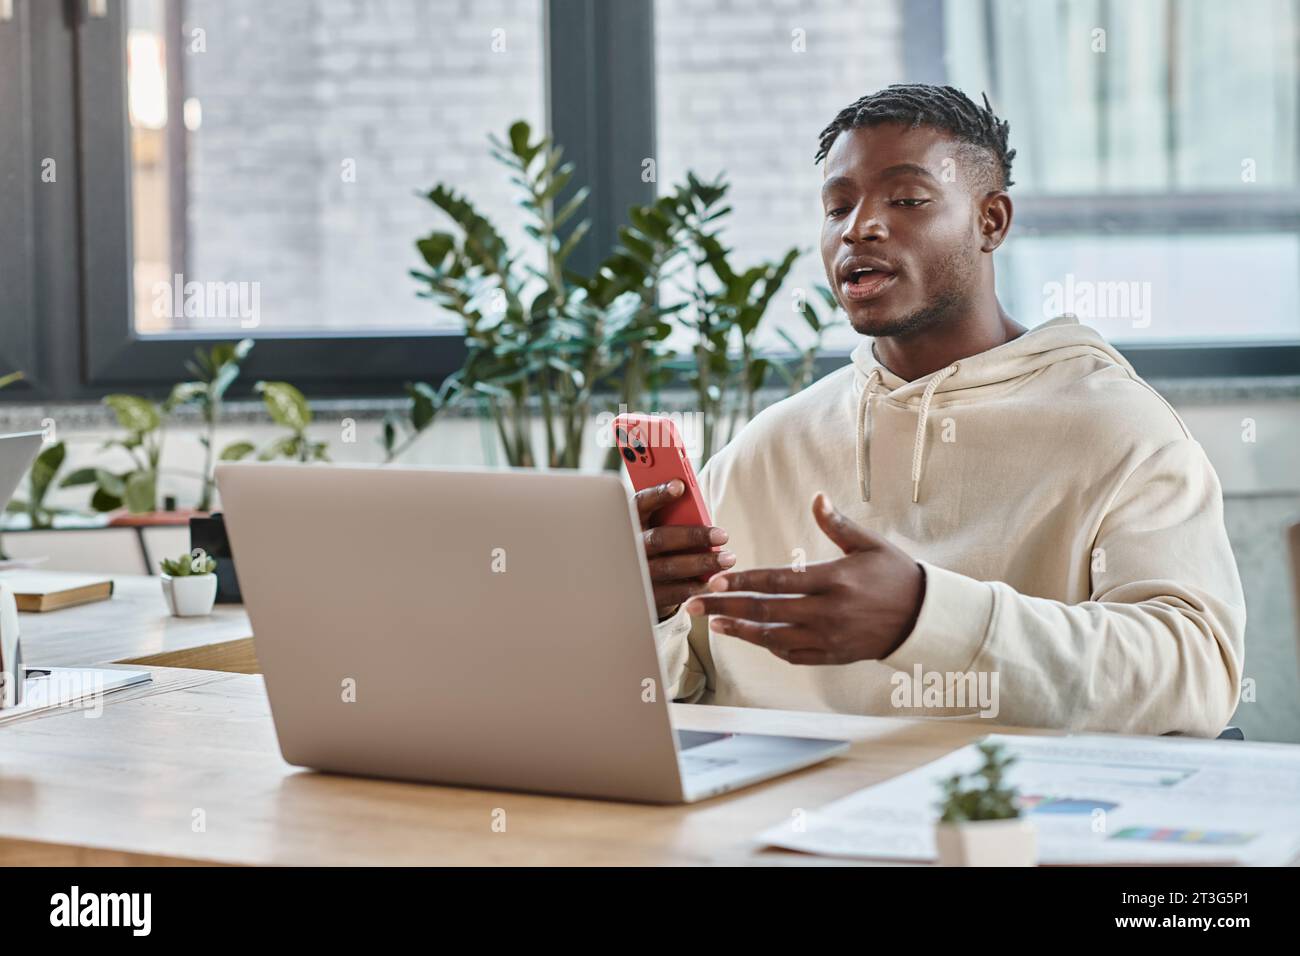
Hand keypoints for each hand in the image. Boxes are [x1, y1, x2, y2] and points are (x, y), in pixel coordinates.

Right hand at [635, 479, 734, 620]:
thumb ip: (673, 515)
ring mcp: (638, 573)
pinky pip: (674, 592)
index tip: (680, 485)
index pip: (640, 503)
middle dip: (693, 536)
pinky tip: (716, 580)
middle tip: (722, 535)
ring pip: (670, 567)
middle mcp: (631, 547)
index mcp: (631, 523)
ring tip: (728, 559)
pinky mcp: (648, 596)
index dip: (658, 494)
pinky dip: (696, 586)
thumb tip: (698, 506)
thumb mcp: (658, 526)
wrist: (635, 585)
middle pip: (660, 538)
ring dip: (702, 562)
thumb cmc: (659, 545)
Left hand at [683, 492, 924, 663]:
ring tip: (713, 623)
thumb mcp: (869, 544)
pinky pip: (793, 655)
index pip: (776, 580)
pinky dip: (770, 646)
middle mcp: (827, 612)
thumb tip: (817, 497)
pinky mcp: (833, 655)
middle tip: (693, 603)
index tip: (713, 579)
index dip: (741, 581)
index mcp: (833, 580)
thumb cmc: (895, 574)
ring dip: (740, 631)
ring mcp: (828, 637)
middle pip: (765, 611)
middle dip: (724, 607)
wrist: (923, 618)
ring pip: (773, 637)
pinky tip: (751, 637)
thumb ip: (837, 524)